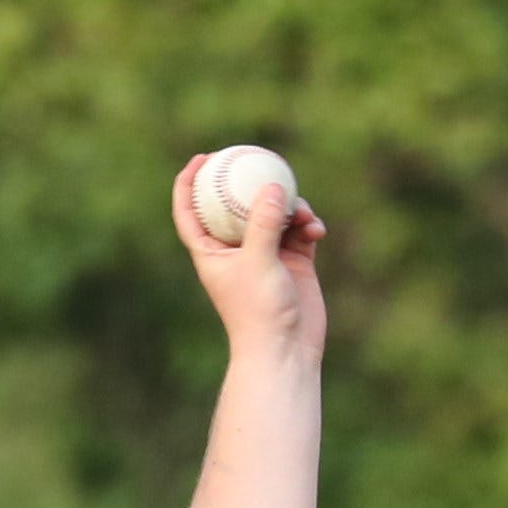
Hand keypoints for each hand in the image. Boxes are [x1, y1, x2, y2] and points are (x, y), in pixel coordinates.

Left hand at [170, 155, 326, 363]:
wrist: (286, 350)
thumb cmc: (260, 312)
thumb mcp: (258, 262)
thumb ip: (263, 222)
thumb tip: (273, 185)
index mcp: (212, 253)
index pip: (191, 213)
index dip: (190, 184)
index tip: (202, 158)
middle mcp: (237, 251)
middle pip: (236, 204)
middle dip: (249, 181)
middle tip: (260, 159)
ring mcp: (266, 254)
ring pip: (274, 212)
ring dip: (290, 205)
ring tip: (302, 216)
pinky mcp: (294, 260)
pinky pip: (299, 228)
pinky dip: (307, 223)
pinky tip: (317, 229)